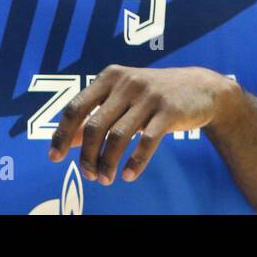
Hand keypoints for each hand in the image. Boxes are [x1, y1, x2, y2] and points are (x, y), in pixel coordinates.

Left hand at [48, 65, 238, 184]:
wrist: (201, 88)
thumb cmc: (153, 95)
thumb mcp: (122, 98)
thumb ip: (96, 114)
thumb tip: (69, 139)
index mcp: (109, 77)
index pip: (76, 107)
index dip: (62, 134)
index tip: (55, 157)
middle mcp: (127, 82)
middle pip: (95, 125)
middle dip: (87, 155)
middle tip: (87, 175)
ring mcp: (149, 95)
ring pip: (118, 136)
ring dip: (108, 162)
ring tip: (104, 179)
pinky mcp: (169, 111)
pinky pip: (147, 141)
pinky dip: (135, 162)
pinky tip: (129, 175)